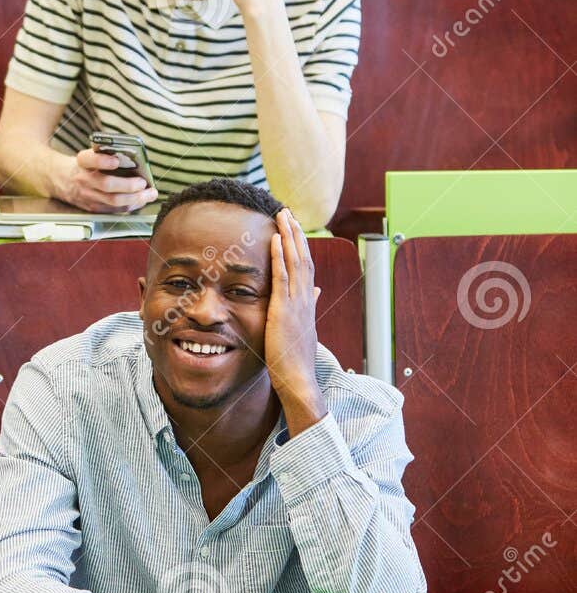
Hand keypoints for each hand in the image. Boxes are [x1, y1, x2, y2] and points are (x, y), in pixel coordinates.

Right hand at [53, 148, 158, 213]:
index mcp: (81, 162)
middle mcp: (83, 179)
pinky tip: (141, 201)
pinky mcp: (91, 208)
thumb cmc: (82, 165)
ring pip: (113, 201)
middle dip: (128, 185)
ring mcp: (87, 196)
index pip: (89, 160)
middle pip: (106, 184)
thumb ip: (105, 155)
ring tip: (149, 194)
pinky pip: (114, 210)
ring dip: (135, 198)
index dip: (102, 161)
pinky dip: (130, 206)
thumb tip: (134, 160)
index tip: (115, 160)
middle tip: (143, 182)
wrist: (58, 179)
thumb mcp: (88, 155)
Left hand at [265, 209, 324, 434]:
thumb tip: (316, 293)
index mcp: (307, 304)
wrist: (298, 381)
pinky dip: (280, 255)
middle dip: (296, 233)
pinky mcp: (284, 309)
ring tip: (282, 215)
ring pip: (296, 261)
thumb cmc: (295, 361)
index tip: (294, 229)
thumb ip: (308, 309)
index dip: (301, 247)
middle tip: (287, 212)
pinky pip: (282, 276)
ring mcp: (296, 303)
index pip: (306, 268)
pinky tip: (275, 238)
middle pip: (304, 258)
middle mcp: (305, 299)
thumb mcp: (303, 330)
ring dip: (289, 236)